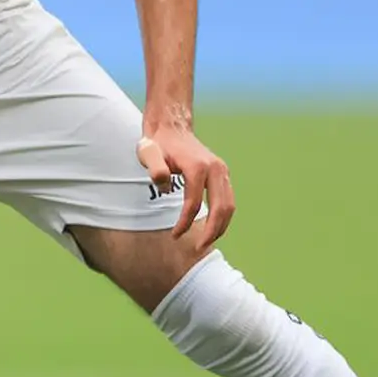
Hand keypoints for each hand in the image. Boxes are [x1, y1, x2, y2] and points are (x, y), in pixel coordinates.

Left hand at [137, 125, 234, 249]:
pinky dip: (223, 217)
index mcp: (198, 166)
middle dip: (211, 231)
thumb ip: (154, 167)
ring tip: (205, 243)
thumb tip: (164, 186)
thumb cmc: (157, 143)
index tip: (175, 235)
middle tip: (198, 249)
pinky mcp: (223, 174)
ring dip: (220, 227)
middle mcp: (216, 169)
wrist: (171, 128)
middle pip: (221, 207)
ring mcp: (222, 171)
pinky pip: (228, 200)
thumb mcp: (148, 152)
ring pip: (229, 206)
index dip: (185, 222)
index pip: (194, 203)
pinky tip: (212, 229)